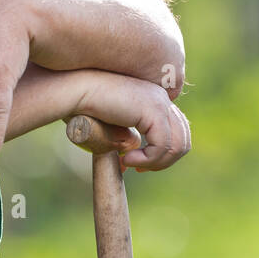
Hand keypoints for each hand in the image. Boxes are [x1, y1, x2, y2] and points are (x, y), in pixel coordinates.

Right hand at [71, 70, 191, 171]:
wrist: (76, 89)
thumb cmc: (83, 105)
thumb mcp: (111, 124)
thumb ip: (126, 135)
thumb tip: (131, 153)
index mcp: (154, 98)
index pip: (176, 130)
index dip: (161, 153)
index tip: (134, 161)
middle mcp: (162, 97)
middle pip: (182, 139)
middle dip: (162, 161)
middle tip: (138, 168)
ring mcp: (160, 103)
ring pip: (176, 146)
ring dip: (155, 163)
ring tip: (129, 163)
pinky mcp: (153, 111)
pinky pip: (162, 147)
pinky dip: (147, 160)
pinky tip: (126, 160)